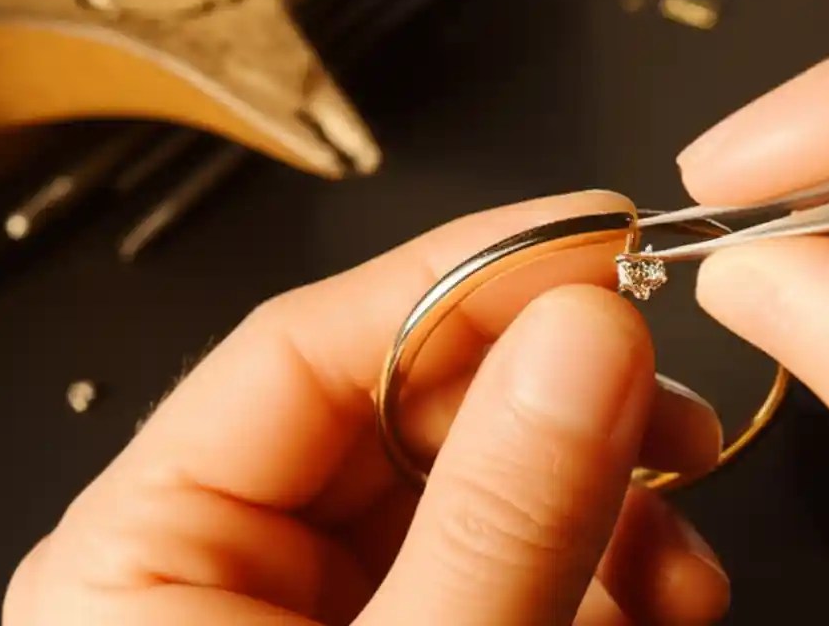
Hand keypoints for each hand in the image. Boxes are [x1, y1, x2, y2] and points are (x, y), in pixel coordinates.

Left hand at [3, 191, 729, 625]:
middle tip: (668, 407)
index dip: (462, 276)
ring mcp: (339, 610)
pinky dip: (606, 572)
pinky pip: (519, 561)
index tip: (598, 239)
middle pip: (416, 409)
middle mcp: (236, 570)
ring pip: (488, 487)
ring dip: (611, 504)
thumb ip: (497, 516)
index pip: (305, 345)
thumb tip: (587, 332)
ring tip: (681, 558)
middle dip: (567, 409)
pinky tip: (659, 597)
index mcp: (147, 557)